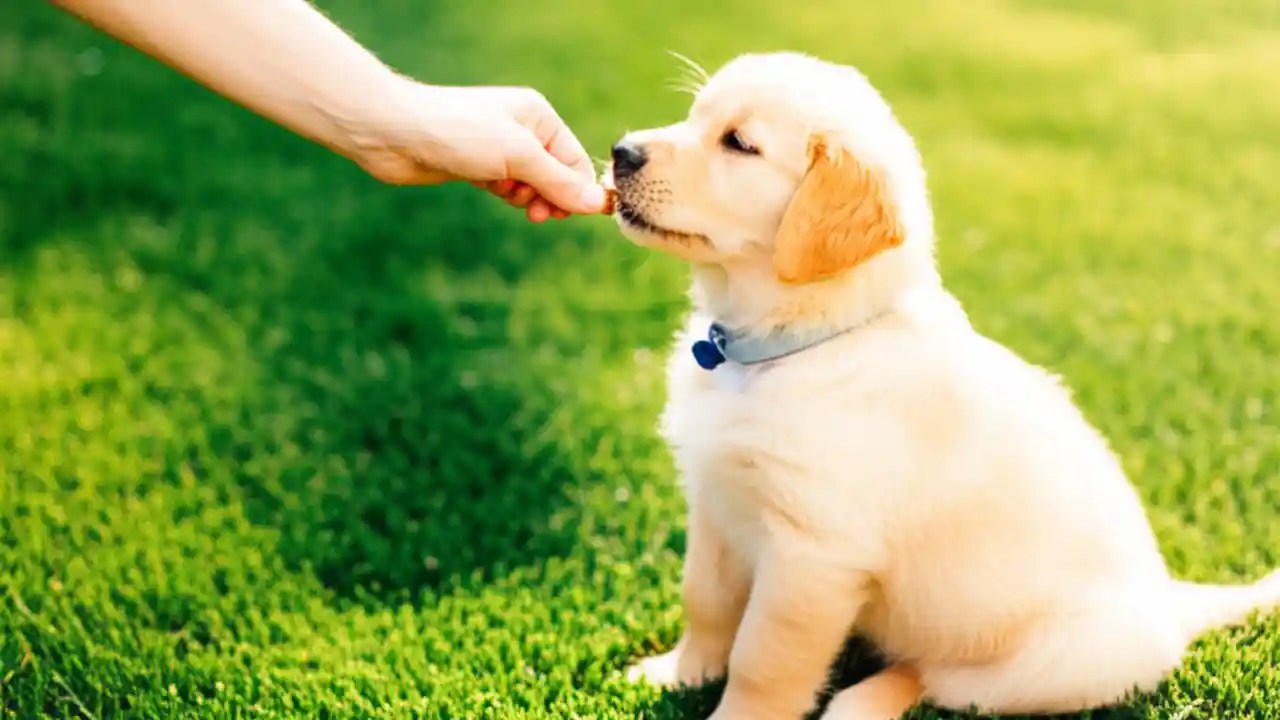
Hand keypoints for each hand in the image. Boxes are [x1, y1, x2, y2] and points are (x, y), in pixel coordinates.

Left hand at [351, 81, 607, 221]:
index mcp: (538, 116)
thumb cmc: (458, 132)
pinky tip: (499, 195)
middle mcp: (522, 129)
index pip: (574, 159)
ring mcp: (499, 148)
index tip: (569, 215)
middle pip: (556, 175)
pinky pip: (508, 187)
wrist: (394, 133)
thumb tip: (598, 203)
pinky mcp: (478, 166)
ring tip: (519, 205)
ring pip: (532, 184)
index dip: (577, 190)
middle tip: (540, 214)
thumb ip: (558, 181)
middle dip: (552, 197)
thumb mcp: (517, 156)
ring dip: (529, 199)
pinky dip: (509, 196)